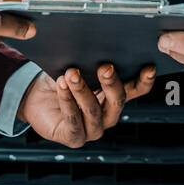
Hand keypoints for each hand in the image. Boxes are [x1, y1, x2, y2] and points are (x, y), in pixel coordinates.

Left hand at [16, 63, 155, 146]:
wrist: (35, 96)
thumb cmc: (61, 80)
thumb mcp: (78, 67)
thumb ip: (90, 62)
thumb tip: (97, 46)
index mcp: (114, 96)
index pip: (136, 90)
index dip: (145, 81)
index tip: (148, 68)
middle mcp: (108, 114)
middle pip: (117, 101)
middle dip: (111, 83)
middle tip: (104, 67)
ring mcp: (93, 128)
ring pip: (93, 110)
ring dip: (82, 90)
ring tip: (71, 73)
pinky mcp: (75, 138)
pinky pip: (73, 120)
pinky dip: (67, 100)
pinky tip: (61, 86)